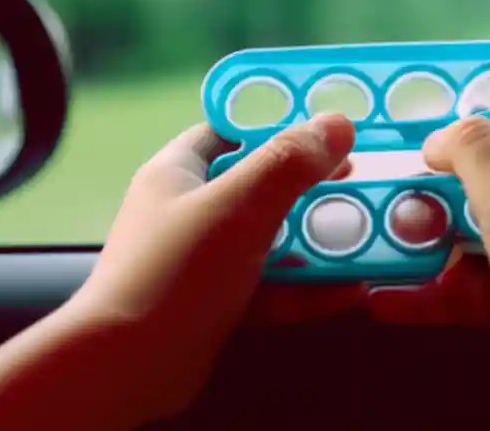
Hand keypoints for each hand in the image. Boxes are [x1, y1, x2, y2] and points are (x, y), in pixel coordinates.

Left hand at [66, 113, 364, 420]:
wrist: (127, 368)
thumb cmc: (175, 272)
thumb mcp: (237, 205)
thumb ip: (288, 163)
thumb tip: (337, 121)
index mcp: (178, 172)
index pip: (228, 129)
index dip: (274, 121)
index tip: (322, 122)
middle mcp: (187, 211)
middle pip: (256, 184)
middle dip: (307, 184)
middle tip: (353, 178)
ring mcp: (201, 261)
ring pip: (268, 240)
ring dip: (315, 240)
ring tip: (363, 232)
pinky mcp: (215, 306)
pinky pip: (270, 288)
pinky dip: (307, 289)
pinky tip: (350, 290)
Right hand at [369, 115, 489, 410]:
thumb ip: (466, 143)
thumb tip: (435, 142)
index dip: (468, 121)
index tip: (419, 132)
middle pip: (475, 179)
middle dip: (429, 192)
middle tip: (394, 203)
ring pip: (463, 234)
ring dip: (420, 241)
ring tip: (380, 247)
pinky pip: (463, 285)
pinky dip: (426, 291)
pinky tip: (386, 295)